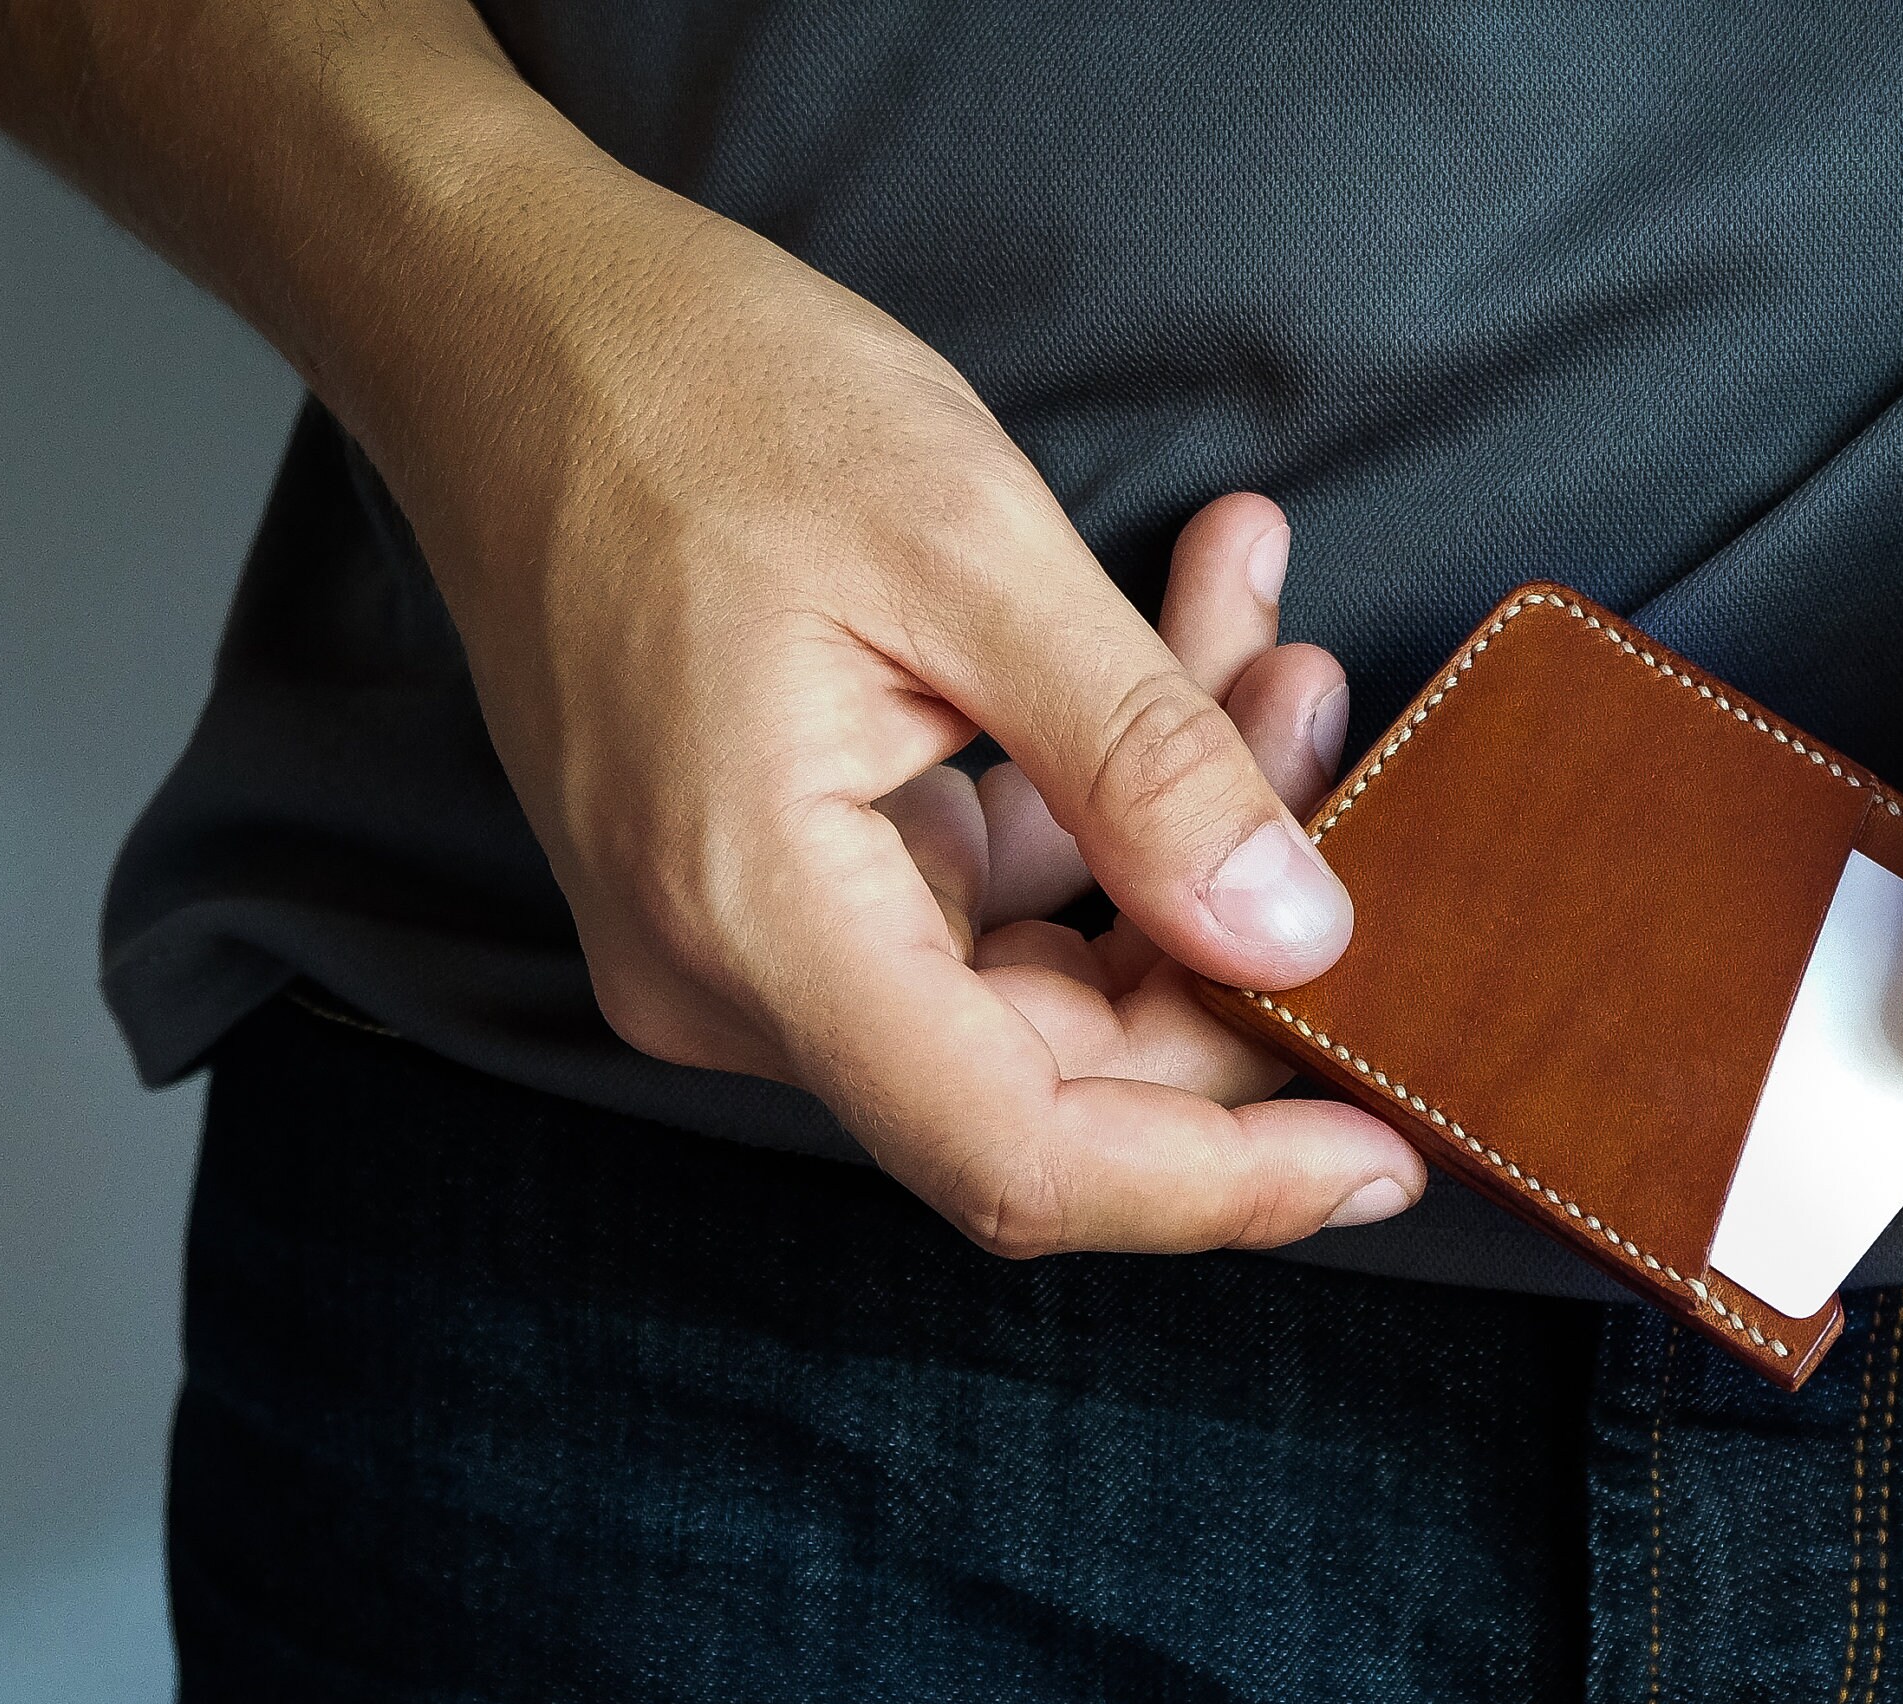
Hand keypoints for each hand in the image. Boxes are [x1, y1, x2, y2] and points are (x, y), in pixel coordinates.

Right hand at [406, 203, 1420, 1253]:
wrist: (508, 322)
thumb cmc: (701, 399)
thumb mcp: (966, 553)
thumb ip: (1143, 767)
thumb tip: (1297, 941)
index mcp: (755, 927)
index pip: (1021, 1162)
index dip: (1223, 1181)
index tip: (1393, 1152)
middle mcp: (732, 980)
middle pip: (1057, 1069)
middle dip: (1234, 931)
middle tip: (1336, 733)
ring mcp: (748, 939)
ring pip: (1043, 968)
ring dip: (1181, 830)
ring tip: (1272, 645)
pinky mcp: (780, 880)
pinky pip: (983, 891)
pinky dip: (1097, 792)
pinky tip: (1187, 640)